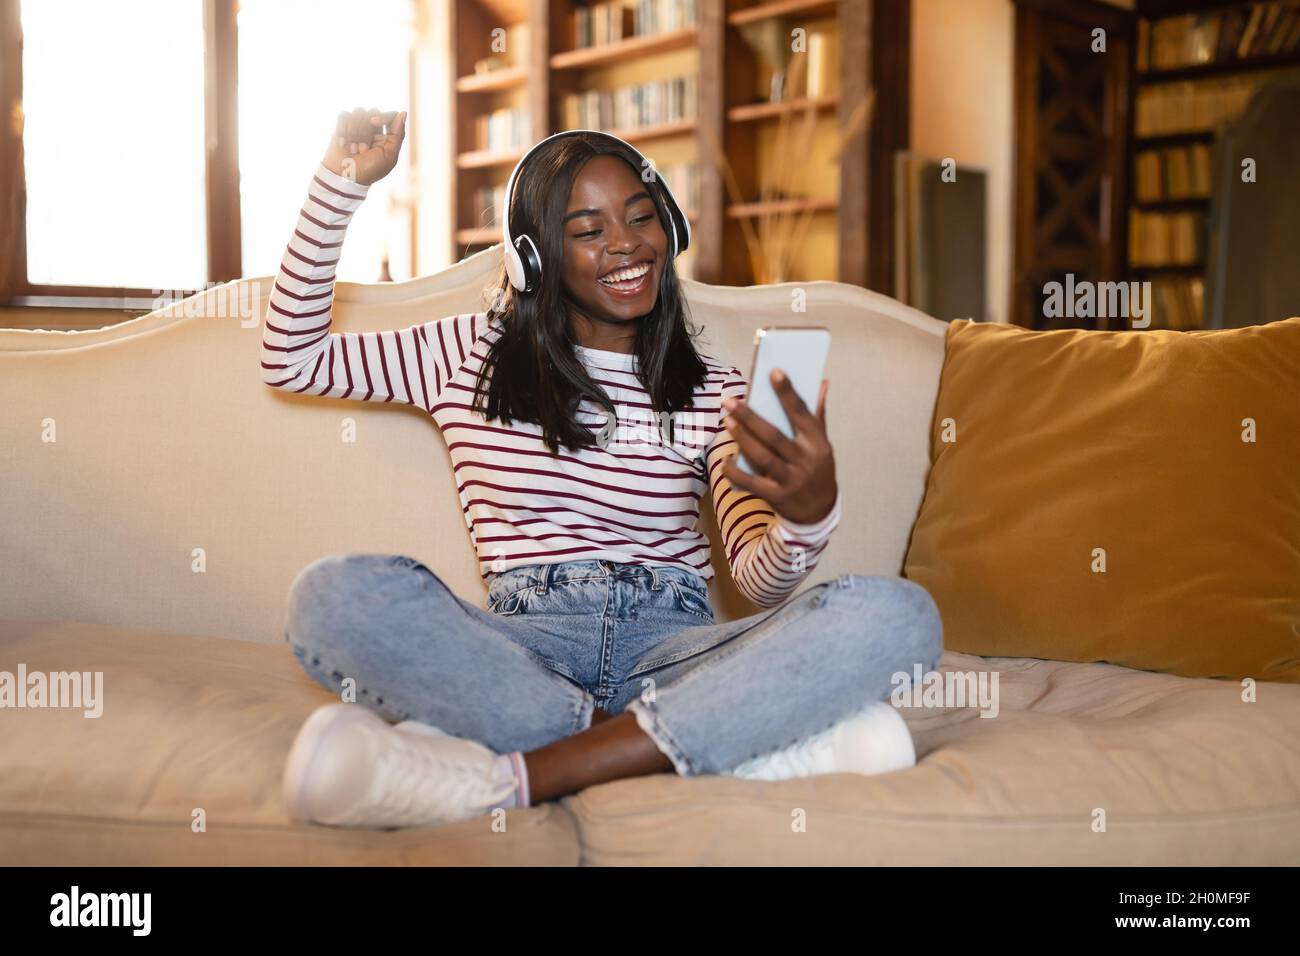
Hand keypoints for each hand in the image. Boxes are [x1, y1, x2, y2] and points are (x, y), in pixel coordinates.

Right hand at [322, 107, 406, 186]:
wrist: (345, 178)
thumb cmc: (369, 170)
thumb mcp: (388, 156)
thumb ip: (398, 135)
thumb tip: (403, 112)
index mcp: (387, 136)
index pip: (390, 114)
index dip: (382, 116)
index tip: (374, 122)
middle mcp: (373, 129)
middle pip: (372, 112)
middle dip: (366, 131)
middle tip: (363, 149)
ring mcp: (358, 127)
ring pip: (357, 112)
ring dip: (354, 132)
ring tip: (353, 150)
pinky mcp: (342, 127)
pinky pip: (344, 115)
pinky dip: (342, 129)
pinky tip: (342, 144)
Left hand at [720, 370, 837, 524]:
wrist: (821, 511)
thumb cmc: (817, 468)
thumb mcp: (822, 443)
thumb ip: (817, 414)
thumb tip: (822, 382)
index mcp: (817, 442)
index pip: (801, 412)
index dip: (787, 392)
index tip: (773, 371)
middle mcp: (805, 460)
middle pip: (774, 435)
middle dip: (750, 417)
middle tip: (730, 400)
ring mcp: (791, 480)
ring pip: (762, 457)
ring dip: (742, 439)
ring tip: (727, 421)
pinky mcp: (778, 497)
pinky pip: (752, 483)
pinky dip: (736, 472)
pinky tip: (725, 460)